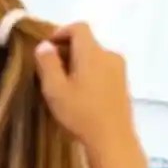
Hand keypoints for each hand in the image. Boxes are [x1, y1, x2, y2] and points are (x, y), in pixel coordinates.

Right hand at [35, 22, 137, 157]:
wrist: (112, 140)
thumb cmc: (80, 113)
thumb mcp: (54, 89)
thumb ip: (47, 63)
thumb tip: (45, 45)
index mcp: (92, 53)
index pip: (79, 28)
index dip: (60, 32)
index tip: (45, 49)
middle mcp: (109, 55)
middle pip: (86, 42)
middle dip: (66, 50)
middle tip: (48, 71)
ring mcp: (119, 69)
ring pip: (94, 56)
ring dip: (77, 63)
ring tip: (63, 85)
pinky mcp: (123, 83)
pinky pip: (102, 68)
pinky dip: (88, 73)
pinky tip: (79, 94)